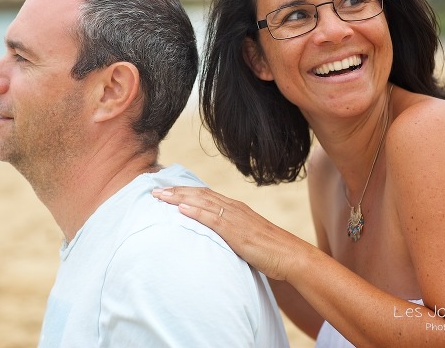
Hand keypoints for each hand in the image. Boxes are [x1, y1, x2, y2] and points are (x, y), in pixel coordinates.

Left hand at [151, 186, 300, 280]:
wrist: (290, 255)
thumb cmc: (270, 250)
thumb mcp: (245, 237)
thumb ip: (229, 232)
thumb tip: (213, 236)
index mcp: (235, 208)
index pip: (205, 195)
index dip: (184, 191)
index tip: (165, 190)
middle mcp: (234, 208)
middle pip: (199, 194)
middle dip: (176, 191)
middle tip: (154, 190)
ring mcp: (235, 218)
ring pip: (203, 203)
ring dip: (180, 198)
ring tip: (161, 196)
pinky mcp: (237, 232)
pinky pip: (213, 219)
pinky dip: (196, 212)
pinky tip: (181, 209)